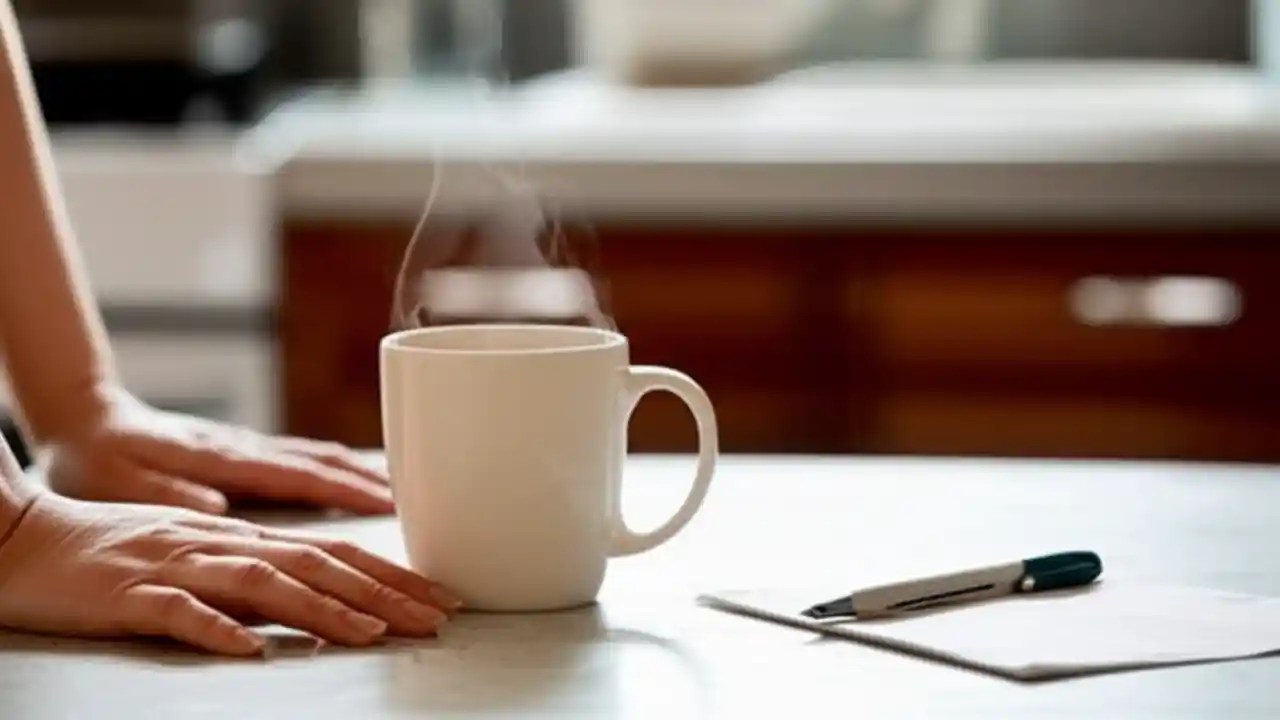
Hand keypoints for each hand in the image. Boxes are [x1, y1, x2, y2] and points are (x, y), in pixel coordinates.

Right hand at [0, 491, 459, 655]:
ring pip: (260, 583)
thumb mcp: (196, 552)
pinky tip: (251, 651)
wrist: (25, 539)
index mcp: (237, 537)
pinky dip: (217, 629)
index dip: (390, 573)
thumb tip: (316, 598)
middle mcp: (218, 544)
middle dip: (382, 591)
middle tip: (437, 618)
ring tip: (372, 633)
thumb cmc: (115, 550)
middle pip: (314, 563)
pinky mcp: (129, 594)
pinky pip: (177, 613)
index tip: (440, 597)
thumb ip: (253, 569)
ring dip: (322, 608)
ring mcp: (175, 567)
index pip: (329, 552)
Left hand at [44, 391, 393, 515]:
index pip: (300, 475)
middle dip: (376, 483)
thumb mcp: (117, 481)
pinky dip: (344, 468)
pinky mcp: (247, 451)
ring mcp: (251, 446)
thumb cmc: (98, 457)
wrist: (88, 417)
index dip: (347, 490)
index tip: (390, 503)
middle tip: (425, 504)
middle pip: (325, 463)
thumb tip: (216, 507)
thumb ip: (166, 492)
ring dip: (366, 473)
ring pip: (322, 457)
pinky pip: (308, 459)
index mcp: (225, 459)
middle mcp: (247, 448)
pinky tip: (362, 479)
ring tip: (409, 493)